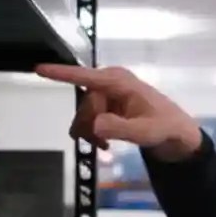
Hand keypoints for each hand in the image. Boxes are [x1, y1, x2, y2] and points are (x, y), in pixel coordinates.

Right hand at [34, 64, 203, 161]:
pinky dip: (93, 134)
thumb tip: (96, 125)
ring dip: (90, 132)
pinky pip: (89, 119)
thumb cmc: (165, 127)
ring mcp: (107, 94)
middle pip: (85, 104)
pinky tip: (103, 145)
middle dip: (89, 125)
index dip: (62, 74)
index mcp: (119, 81)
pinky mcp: (107, 106)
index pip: (86, 77)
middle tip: (102, 144)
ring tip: (104, 147)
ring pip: (84, 115)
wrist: (176, 135)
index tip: (39, 69)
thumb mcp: (146, 132)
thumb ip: (120, 128)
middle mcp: (110, 83)